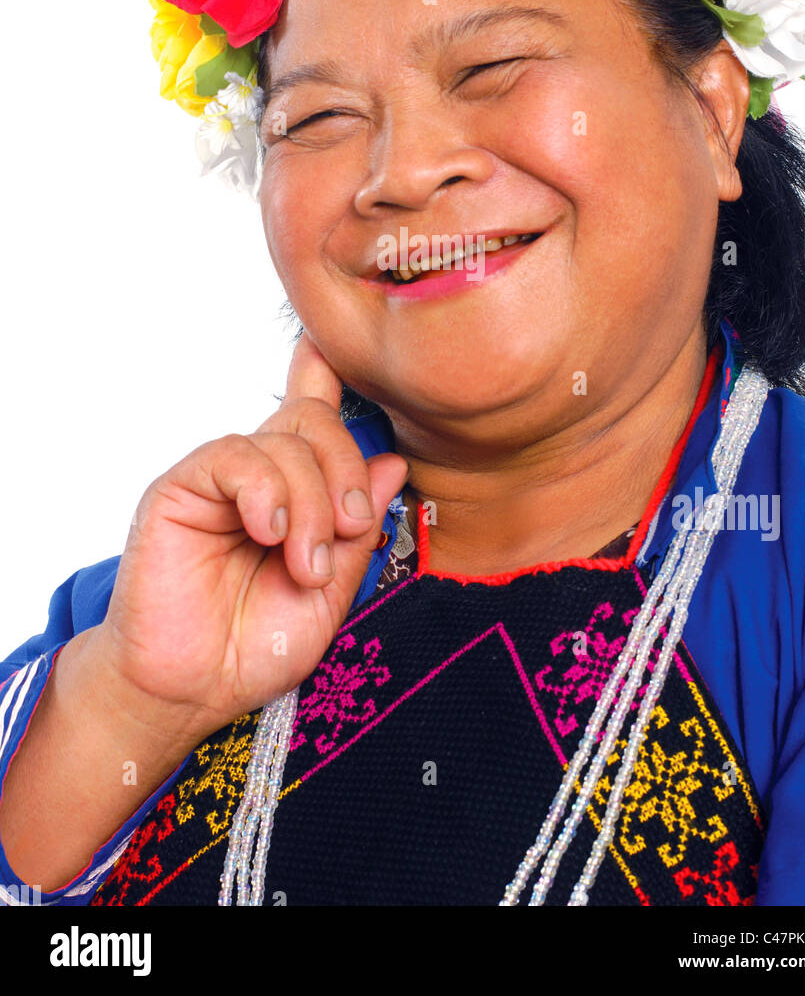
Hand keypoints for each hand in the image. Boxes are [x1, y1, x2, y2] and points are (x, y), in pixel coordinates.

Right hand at [96, 335, 406, 736]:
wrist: (192, 691)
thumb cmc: (254, 647)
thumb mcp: (330, 594)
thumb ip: (357, 532)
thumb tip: (392, 464)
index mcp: (295, 494)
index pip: (314, 417)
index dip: (326, 376)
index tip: (333, 345)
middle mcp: (259, 477)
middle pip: (315, 420)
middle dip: (347, 469)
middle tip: (351, 527)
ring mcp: (219, 479)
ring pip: (283, 438)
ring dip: (312, 502)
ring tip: (305, 563)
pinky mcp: (180, 489)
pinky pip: (234, 455)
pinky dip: (266, 489)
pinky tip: (271, 530)